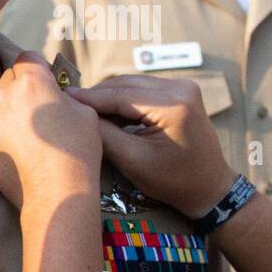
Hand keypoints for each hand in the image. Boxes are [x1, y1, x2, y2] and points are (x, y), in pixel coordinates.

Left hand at [0, 52, 101, 213]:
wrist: (57, 192)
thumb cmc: (78, 150)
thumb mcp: (86, 112)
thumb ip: (66, 96)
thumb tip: (57, 96)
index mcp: (32, 82)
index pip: (27, 57)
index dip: (38, 68)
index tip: (46, 81)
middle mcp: (5, 95)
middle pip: (9, 78)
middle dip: (22, 87)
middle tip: (39, 108)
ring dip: (9, 110)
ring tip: (28, 132)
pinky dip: (2, 133)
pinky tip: (19, 149)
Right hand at [67, 75, 237, 218]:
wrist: (210, 188)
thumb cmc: (173, 182)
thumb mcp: (133, 161)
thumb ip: (104, 134)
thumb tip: (78, 114)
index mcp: (172, 105)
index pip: (119, 95)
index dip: (88, 98)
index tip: (60, 98)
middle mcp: (181, 87)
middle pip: (125, 84)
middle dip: (96, 95)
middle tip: (67, 106)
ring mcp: (183, 86)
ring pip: (132, 84)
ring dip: (108, 96)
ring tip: (84, 111)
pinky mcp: (181, 91)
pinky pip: (143, 89)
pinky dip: (124, 99)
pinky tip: (106, 112)